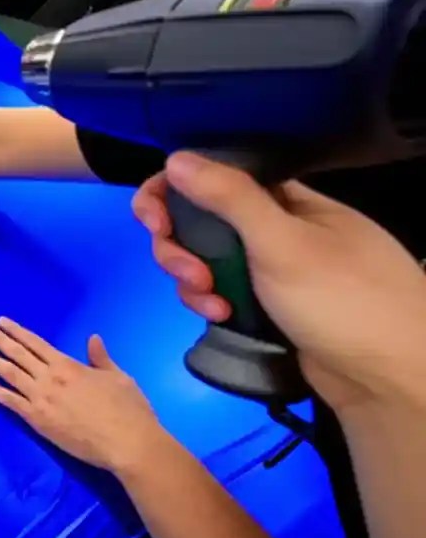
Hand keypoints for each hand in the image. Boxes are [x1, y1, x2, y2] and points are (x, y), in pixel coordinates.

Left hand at [0, 317, 170, 473]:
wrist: (127, 443)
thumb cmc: (128, 409)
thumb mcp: (117, 377)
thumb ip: (100, 358)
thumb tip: (93, 338)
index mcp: (68, 365)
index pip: (36, 343)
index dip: (17, 331)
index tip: (1, 321)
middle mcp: (50, 378)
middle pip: (17, 353)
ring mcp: (41, 399)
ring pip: (8, 373)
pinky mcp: (37, 420)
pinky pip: (9, 401)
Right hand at [132, 152, 425, 411]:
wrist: (386, 378)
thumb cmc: (343, 300)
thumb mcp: (283, 242)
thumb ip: (229, 197)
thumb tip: (174, 158)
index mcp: (288, 199)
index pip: (217, 176)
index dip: (174, 191)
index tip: (150, 217)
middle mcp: (277, 227)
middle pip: (202, 220)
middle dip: (180, 245)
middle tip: (186, 273)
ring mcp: (271, 268)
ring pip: (206, 259)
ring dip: (193, 279)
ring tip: (212, 303)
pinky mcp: (265, 305)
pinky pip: (220, 291)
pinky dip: (210, 302)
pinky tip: (221, 317)